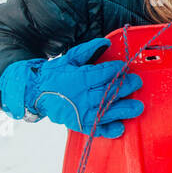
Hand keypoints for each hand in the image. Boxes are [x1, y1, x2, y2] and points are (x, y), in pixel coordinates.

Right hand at [0, 37, 143, 137]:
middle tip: (136, 83)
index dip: (116, 70)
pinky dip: (107, 130)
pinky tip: (120, 128)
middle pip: (107, 92)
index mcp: (78, 79)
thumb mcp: (69, 59)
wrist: (34, 93)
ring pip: (105, 112)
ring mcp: (80, 113)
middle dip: (124, 87)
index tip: (125, 67)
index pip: (102, 74)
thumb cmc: (54, 74)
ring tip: (137, 107)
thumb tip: (106, 42)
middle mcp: (80, 97)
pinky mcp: (78, 124)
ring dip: (123, 110)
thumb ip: (88, 50)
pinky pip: (95, 129)